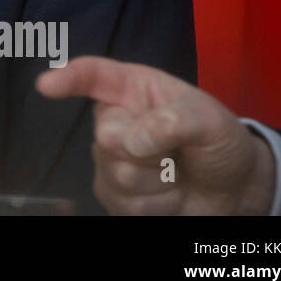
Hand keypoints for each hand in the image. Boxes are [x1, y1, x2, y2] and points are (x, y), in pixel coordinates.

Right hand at [36, 56, 274, 214]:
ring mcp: (109, 160)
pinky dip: (160, 204)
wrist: (233, 189)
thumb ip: (175, 120)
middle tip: (177, 151)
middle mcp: (113, 120)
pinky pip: (128, 205)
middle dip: (149, 151)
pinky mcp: (113, 194)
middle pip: (108, 136)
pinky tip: (170, 194)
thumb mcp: (211, 120)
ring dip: (161, 181)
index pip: (94, 76)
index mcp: (131, 90)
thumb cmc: (218, 140)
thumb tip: (132, 141)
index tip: (47, 84)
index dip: (69, 77)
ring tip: (178, 172)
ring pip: (119, 175)